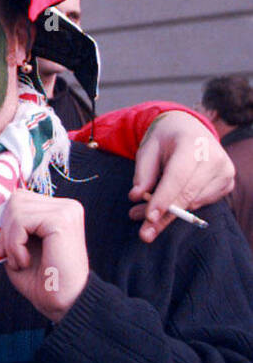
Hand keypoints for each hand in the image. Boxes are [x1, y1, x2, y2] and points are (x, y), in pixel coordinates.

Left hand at [0, 189, 88, 322]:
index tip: (3, 250)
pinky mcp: (61, 220)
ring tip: (20, 261)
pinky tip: (25, 262)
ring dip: (10, 240)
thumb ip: (11, 225)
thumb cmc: (42, 280)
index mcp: (59, 210)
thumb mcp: (20, 246)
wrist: (65, 305)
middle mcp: (67, 206)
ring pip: (16, 209)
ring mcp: (66, 211)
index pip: (20, 199)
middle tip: (10, 257)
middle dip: (5, 230)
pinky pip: (21, 221)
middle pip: (16, 200)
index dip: (6, 224)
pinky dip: (14, 244)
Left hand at [128, 111, 233, 241]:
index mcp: (193, 144)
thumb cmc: (165, 139)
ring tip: (144, 213)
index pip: (178, 177)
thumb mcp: (147, 148)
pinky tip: (169, 201)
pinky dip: (182, 207)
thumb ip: (143, 172)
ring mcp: (225, 172)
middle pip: (188, 194)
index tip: (149, 218)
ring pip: (194, 203)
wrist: (189, 129)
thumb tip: (136, 196)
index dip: (163, 198)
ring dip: (169, 213)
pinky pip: (202, 203)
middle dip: (164, 216)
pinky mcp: (227, 183)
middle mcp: (214, 158)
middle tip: (144, 233)